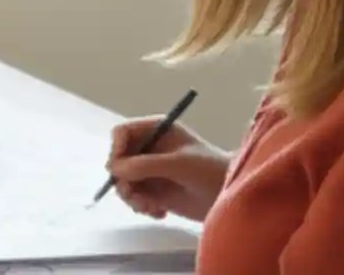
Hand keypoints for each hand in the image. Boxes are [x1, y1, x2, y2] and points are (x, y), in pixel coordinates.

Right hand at [105, 116, 229, 221]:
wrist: (230, 196)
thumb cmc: (209, 170)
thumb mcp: (178, 164)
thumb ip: (145, 165)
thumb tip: (113, 170)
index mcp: (156, 130)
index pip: (122, 133)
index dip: (116, 149)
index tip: (118, 170)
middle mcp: (150, 148)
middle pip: (118, 159)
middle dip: (122, 179)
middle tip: (133, 195)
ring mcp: (151, 170)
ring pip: (123, 181)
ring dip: (131, 196)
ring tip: (149, 207)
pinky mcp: (155, 191)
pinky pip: (134, 198)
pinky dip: (142, 206)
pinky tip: (159, 212)